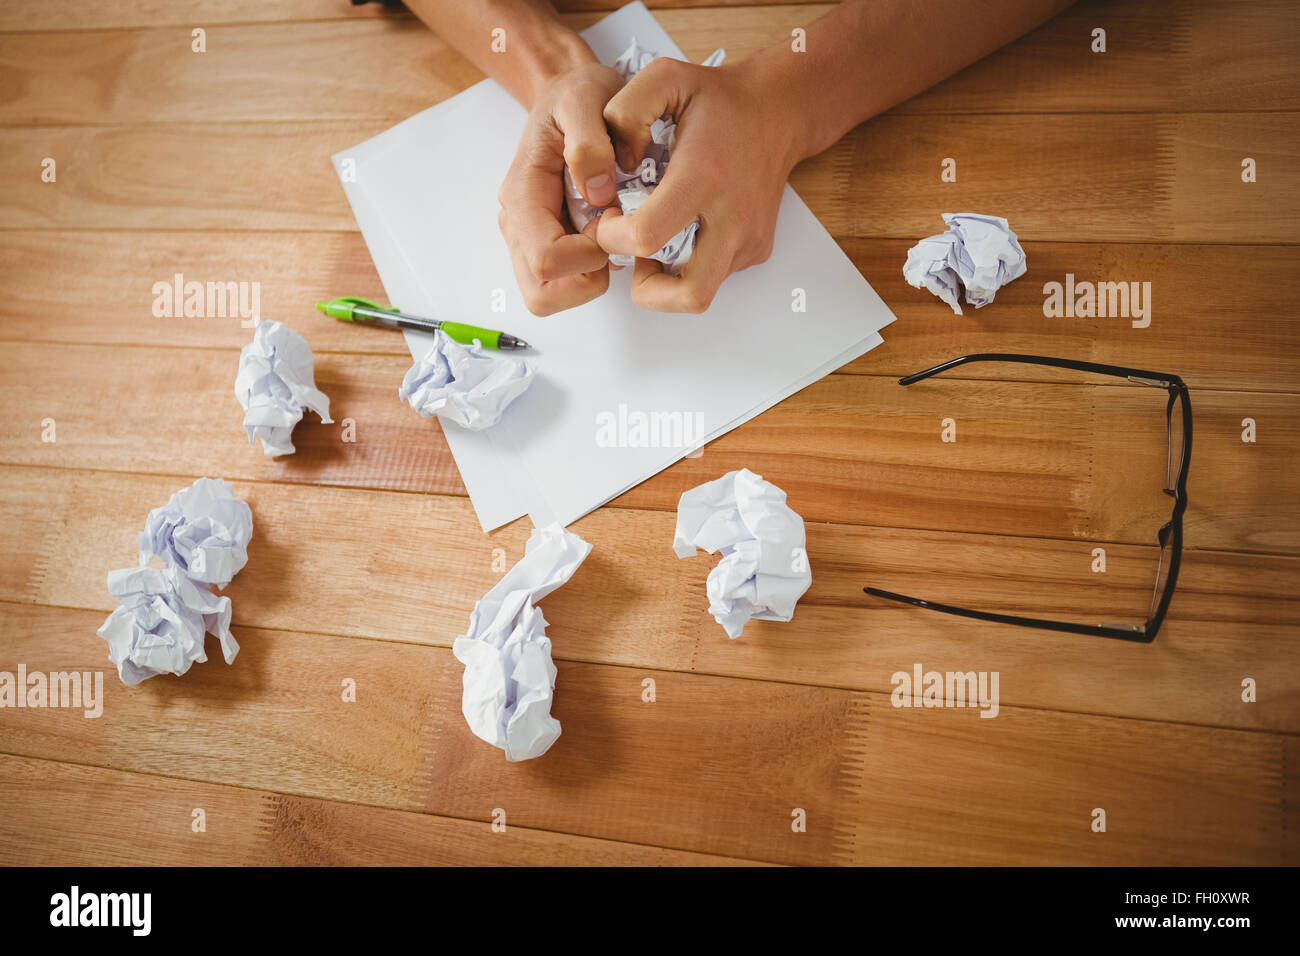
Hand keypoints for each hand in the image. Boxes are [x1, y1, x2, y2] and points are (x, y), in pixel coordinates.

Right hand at [497, 62, 625, 315]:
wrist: (570, 92)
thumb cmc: (577, 95)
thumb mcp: (585, 97)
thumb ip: (589, 143)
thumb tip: (597, 194)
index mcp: (522, 193)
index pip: (547, 258)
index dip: (588, 254)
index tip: (611, 221)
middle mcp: (518, 223)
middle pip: (542, 292)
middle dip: (586, 278)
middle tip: (609, 239)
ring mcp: (528, 238)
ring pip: (549, 296)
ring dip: (586, 280)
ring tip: (607, 238)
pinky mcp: (546, 244)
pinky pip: (562, 284)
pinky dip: (588, 274)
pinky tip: (603, 237)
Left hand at [596, 56, 804, 312]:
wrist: (778, 111)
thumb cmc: (719, 100)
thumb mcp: (664, 79)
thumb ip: (623, 111)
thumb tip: (613, 169)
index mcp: (704, 177)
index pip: (646, 236)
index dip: (612, 238)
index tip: (608, 219)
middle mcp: (733, 217)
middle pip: (690, 295)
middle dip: (647, 289)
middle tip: (633, 255)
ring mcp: (749, 240)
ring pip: (700, 294)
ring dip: (666, 282)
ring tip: (654, 241)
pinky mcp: (756, 250)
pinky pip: (714, 277)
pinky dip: (687, 267)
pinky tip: (679, 231)